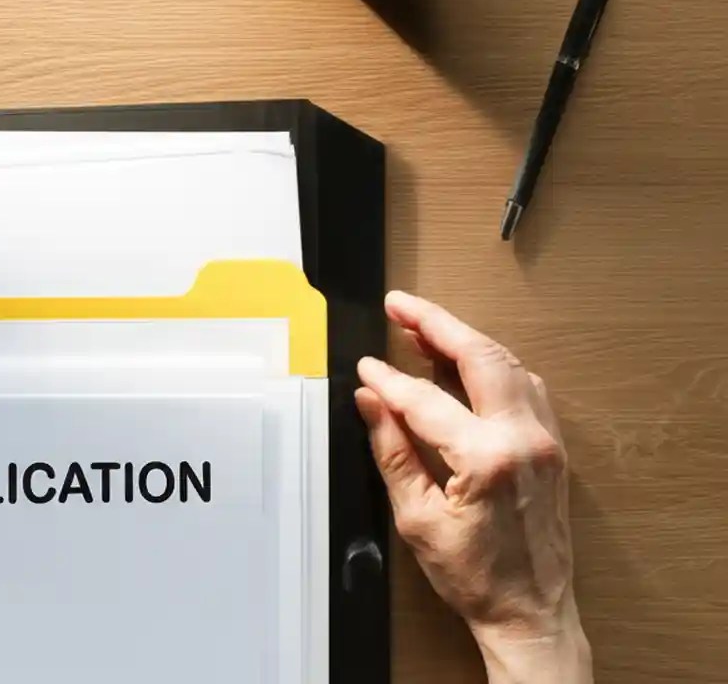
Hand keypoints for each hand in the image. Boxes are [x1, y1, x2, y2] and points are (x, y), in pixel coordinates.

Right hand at [355, 292, 590, 683]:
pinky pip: (524, 386)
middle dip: (436, 323)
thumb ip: (393, 450)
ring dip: (466, 340)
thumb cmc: (474, 576)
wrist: (531, 611)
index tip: (363, 367)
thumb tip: (372, 402)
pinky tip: (465, 362)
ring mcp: (545, 438)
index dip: (388, 379)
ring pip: (508, 364)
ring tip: (424, 327)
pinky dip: (492, 364)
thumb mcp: (417, 517)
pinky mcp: (552, 445)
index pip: (425, 399)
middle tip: (399, 304)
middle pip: (479, 357)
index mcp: (486, 458)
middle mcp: (524, 438)